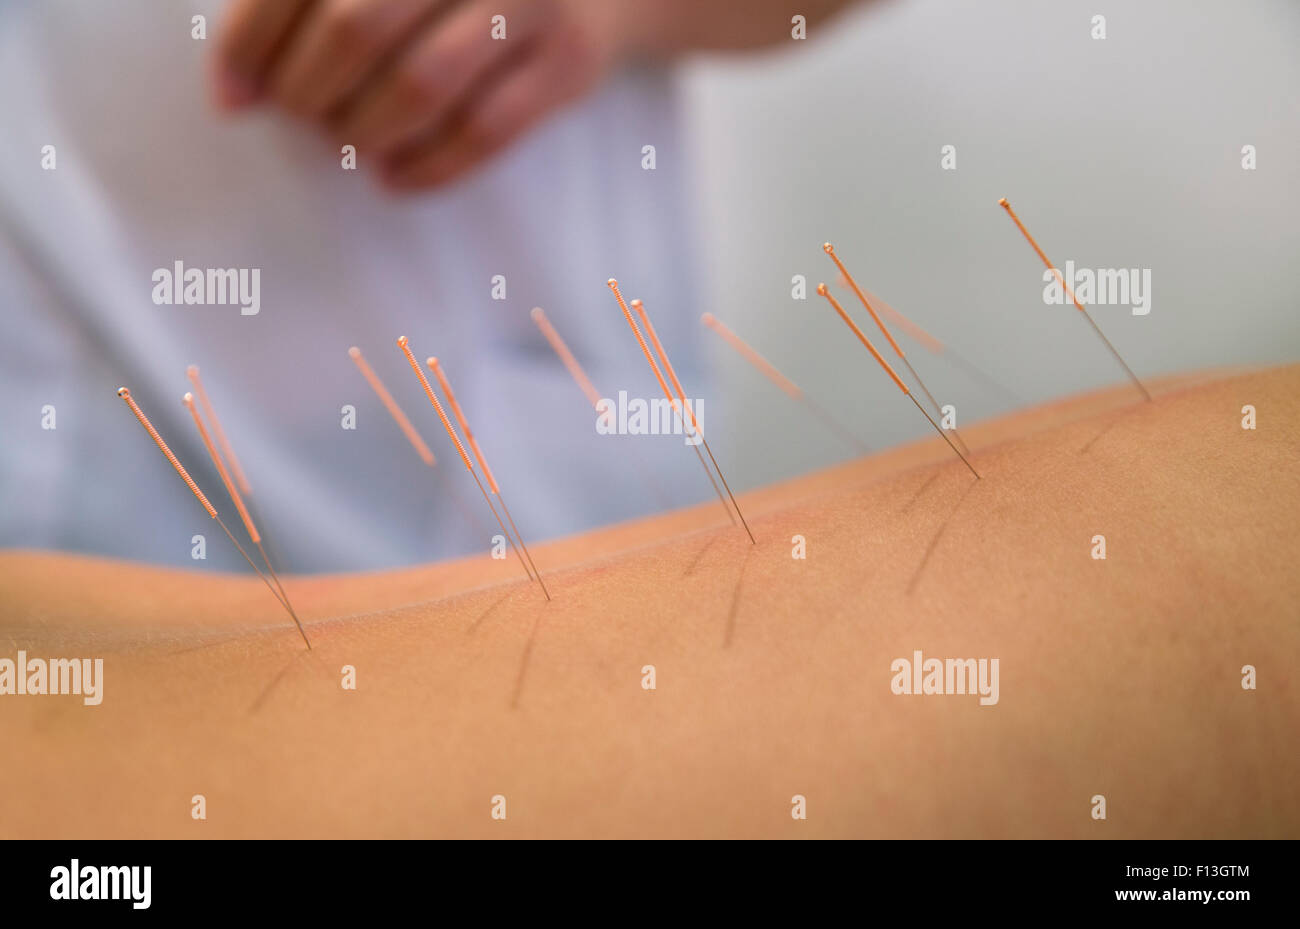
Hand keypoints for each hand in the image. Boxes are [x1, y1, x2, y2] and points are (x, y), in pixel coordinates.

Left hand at [214, 0, 629, 189]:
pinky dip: (428, 169)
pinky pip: (486, 131)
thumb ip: (308, 3)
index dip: (249, 41)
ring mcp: (526, 1)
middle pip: (357, 28)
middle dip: (309, 91)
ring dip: (365, 132)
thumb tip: (233, 93)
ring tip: (349, 144)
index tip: (232, 99)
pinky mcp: (567, 62)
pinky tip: (395, 178)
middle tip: (303, 117)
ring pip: (422, 86)